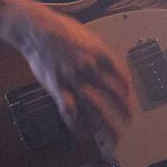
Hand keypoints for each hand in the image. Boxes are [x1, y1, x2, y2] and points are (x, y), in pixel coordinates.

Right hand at [0, 0, 134, 145]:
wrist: (37, 29)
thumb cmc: (64, 32)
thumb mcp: (90, 39)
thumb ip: (103, 56)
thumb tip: (115, 72)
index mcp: (102, 54)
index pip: (123, 79)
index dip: (128, 95)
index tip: (129, 104)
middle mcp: (90, 67)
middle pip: (114, 96)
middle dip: (123, 113)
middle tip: (127, 123)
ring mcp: (73, 78)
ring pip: (94, 107)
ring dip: (105, 125)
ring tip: (112, 137)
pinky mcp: (56, 86)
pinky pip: (69, 110)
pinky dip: (77, 125)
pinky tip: (82, 134)